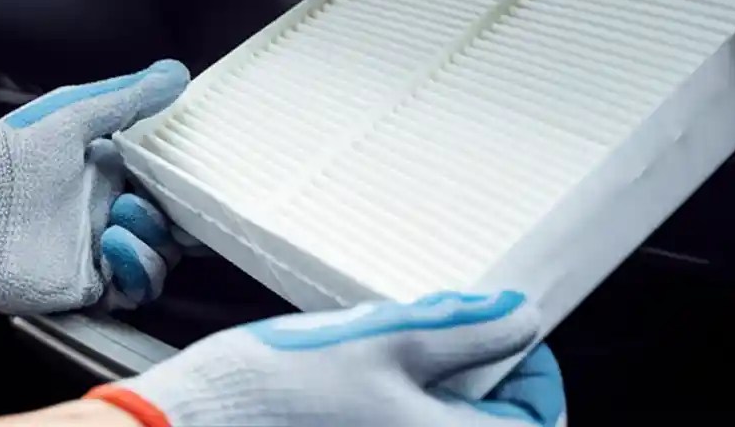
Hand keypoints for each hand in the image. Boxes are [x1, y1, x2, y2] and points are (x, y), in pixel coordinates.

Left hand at [0, 60, 190, 313]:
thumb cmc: (3, 161)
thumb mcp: (70, 114)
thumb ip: (126, 97)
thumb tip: (175, 72)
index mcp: (106, 171)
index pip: (163, 180)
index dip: (184, 180)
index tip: (195, 172)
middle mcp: (106, 211)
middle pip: (170, 222)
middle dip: (177, 214)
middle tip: (169, 202)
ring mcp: (98, 249)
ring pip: (160, 256)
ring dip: (153, 238)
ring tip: (122, 218)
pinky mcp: (88, 283)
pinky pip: (134, 287)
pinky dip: (136, 267)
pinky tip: (113, 244)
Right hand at [87, 291, 566, 426]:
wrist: (194, 426)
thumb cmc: (281, 389)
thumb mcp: (387, 339)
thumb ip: (465, 329)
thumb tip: (520, 317)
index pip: (540, 417)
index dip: (528, 367)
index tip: (498, 329)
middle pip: (492, 425)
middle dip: (478, 376)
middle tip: (439, 333)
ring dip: (436, 391)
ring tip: (388, 352)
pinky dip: (398, 409)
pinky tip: (359, 382)